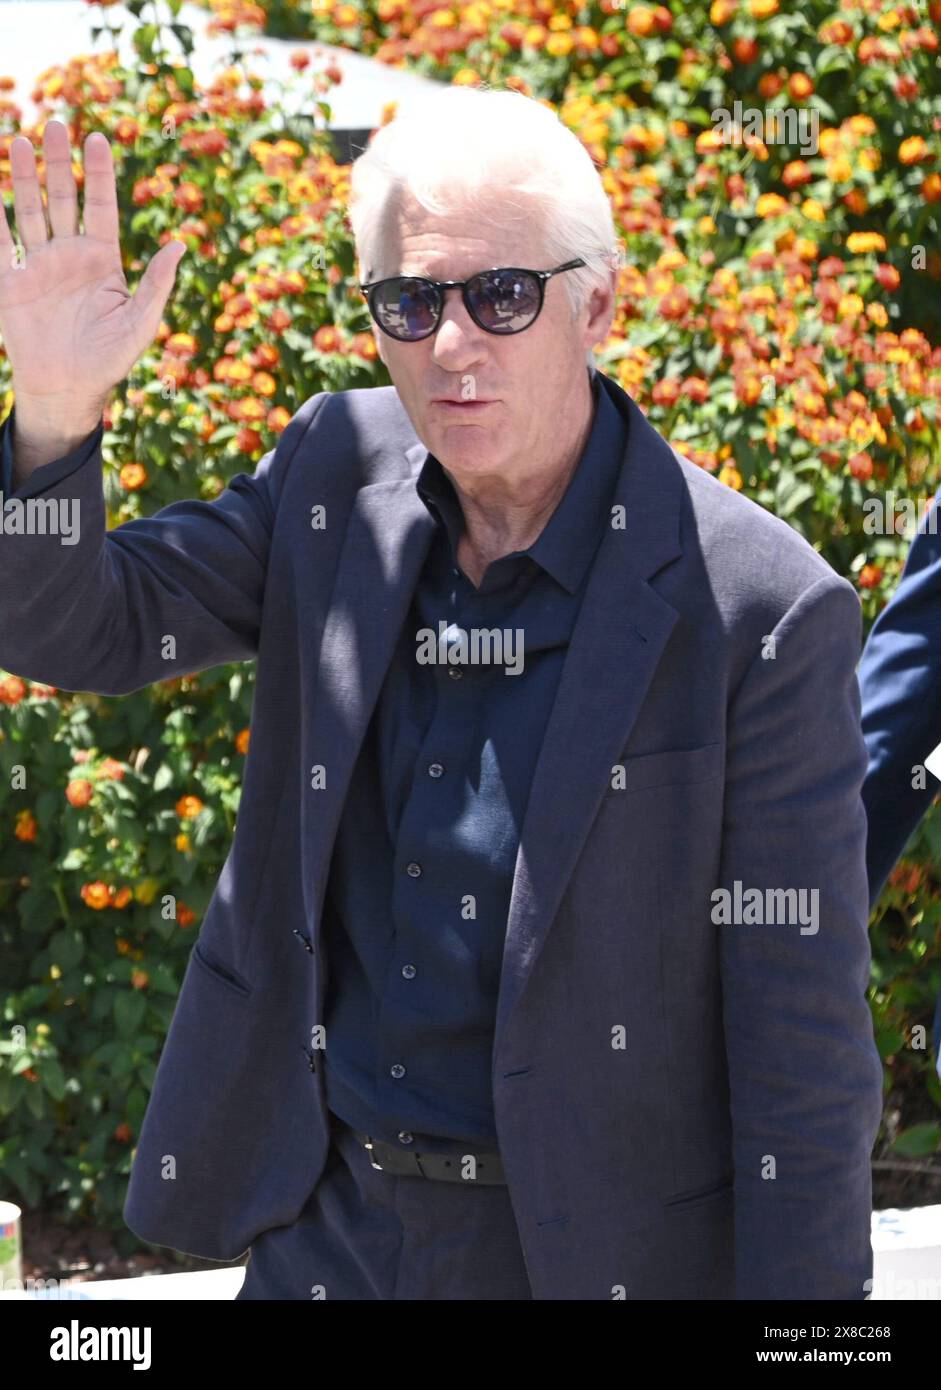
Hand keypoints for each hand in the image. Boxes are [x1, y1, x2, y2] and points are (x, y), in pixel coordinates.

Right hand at [0, 120, 185, 411]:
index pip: (100, 206)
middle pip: (64, 199)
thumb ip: (157, 284)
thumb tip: (181, 245)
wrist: (69, 390)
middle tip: (57, 123)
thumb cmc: (110, 360)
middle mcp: (70, 256)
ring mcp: (39, 266)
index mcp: (102, 260)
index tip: (97, 139)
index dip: (98, 174)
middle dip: (60, 162)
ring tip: (22, 139)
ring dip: (25, 177)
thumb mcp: (140, 323)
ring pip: (30, 211)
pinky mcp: (11, 283)